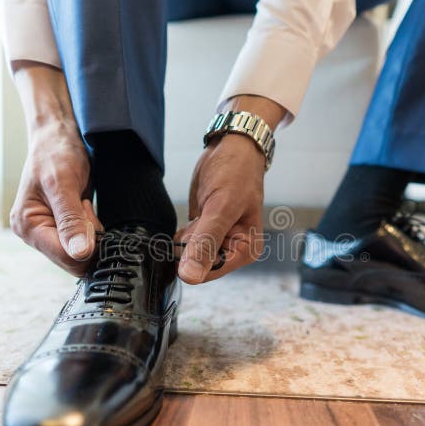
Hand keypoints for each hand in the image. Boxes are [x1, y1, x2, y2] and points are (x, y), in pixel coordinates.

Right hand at [10, 122, 101, 275]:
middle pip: (74, 259)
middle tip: (83, 205)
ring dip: (91, 229)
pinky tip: (83, 206)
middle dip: (88, 235)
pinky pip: (84, 241)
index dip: (87, 243)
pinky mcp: (61, 229)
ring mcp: (48, 233)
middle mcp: (34, 234)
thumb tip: (80, 253)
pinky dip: (91, 226)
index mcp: (28, 226)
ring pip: (82, 252)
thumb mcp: (64, 184)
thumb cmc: (56, 154)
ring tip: (81, 202)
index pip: (65, 257)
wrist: (57, 137)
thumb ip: (71, 220)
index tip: (86, 212)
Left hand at [175, 133, 265, 283]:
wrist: (231, 148)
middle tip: (195, 222)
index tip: (187, 239)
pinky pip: (184, 244)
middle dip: (187, 248)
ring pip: (188, 256)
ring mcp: (215, 241)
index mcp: (245, 250)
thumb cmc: (236, 173)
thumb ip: (205, 243)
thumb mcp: (221, 208)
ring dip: (182, 241)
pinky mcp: (202, 232)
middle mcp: (231, 250)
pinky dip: (179, 235)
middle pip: (197, 265)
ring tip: (196, 218)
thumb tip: (190, 277)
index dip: (192, 261)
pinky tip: (188, 220)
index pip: (210, 273)